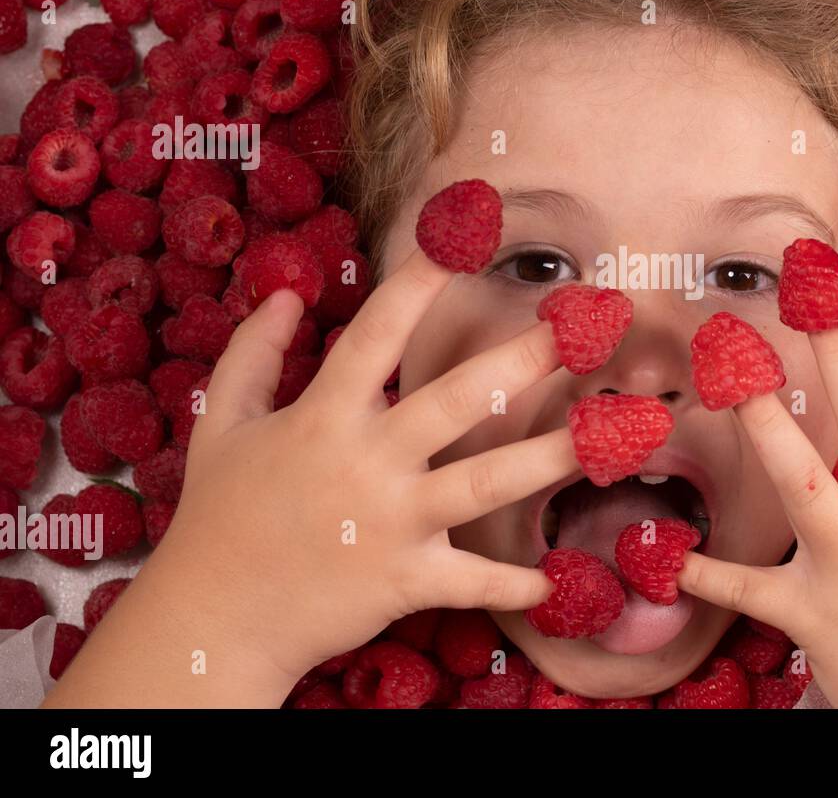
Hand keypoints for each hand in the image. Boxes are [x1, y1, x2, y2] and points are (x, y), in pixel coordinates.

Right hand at [46, 251, 571, 707]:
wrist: (214, 616)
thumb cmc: (220, 516)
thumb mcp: (222, 426)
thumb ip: (251, 354)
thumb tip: (284, 293)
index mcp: (323, 416)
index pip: (375, 334)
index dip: (417, 282)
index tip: (461, 237)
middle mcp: (367, 462)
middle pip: (458, 401)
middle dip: (523, 361)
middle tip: (580, 330)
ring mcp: (393, 522)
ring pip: (487, 483)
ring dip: (552, 457)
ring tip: (608, 435)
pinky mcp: (406, 580)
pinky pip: (472, 581)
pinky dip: (513, 583)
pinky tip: (555, 579)